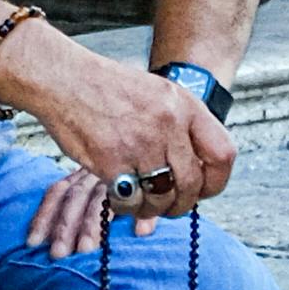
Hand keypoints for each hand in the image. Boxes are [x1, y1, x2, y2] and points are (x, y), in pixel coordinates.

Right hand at [0, 27, 234, 242]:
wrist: (65, 80)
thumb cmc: (108, 89)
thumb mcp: (158, 95)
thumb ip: (181, 127)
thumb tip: (197, 171)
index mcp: (185, 105)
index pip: (223, 154)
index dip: (215, 181)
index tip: (202, 190)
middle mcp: (168, 123)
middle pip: (193, 183)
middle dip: (182, 204)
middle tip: (169, 207)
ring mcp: (141, 143)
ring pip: (164, 197)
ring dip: (154, 209)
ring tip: (142, 204)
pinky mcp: (113, 162)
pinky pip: (133, 201)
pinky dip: (128, 208)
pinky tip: (120, 198)